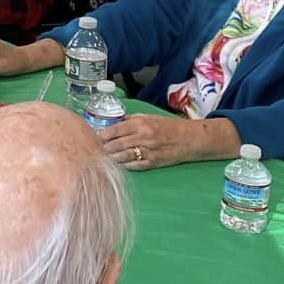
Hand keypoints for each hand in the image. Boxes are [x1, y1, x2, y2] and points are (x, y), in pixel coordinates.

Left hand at [100, 112, 227, 168]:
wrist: (189, 138)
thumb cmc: (168, 126)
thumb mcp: (148, 117)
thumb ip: (129, 121)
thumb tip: (111, 124)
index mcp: (139, 123)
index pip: (113, 131)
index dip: (100, 136)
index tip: (93, 138)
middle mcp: (142, 137)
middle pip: (114, 145)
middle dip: (103, 149)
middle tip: (94, 150)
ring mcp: (147, 151)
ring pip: (121, 157)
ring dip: (110, 158)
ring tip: (103, 158)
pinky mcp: (152, 163)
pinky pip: (132, 166)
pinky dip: (123, 165)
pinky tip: (116, 165)